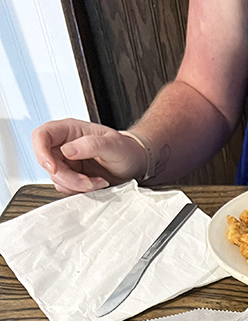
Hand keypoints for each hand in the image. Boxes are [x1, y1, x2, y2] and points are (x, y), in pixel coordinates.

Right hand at [31, 119, 146, 193]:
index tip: (54, 168)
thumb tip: (67, 151)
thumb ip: (91, 145)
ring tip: (99, 181)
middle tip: (90, 182)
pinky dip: (80, 191)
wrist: (135, 164)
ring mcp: (67, 162)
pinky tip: (96, 184)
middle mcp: (64, 145)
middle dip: (68, 177)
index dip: (41, 152)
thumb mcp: (113, 144)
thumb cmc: (126, 150)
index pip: (41, 136)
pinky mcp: (72, 176)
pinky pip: (66, 187)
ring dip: (77, 186)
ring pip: (57, 179)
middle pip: (48, 163)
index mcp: (69, 129)